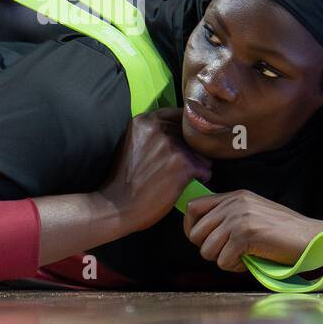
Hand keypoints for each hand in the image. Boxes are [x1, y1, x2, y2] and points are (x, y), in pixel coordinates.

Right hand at [98, 108, 211, 231]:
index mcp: (144, 121)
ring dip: (196, 165)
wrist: (116, 207)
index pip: (177, 115)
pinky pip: (206, 170)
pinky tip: (184, 186)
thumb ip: (151, 133)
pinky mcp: (183, 164)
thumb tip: (177, 130)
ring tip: (180, 178)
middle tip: (178, 168)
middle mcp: (159, 128)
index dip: (184, 131)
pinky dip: (200, 180)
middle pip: (192, 134)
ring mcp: (172, 145)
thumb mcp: (131, 144)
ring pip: (202, 152)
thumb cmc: (124, 181)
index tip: (183, 143)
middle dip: (191, 150)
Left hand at [183, 189, 322, 271]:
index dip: (191, 228)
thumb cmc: (283, 232)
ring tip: (242, 257)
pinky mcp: (245, 234)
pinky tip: (250, 261)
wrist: (311, 237)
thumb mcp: (253, 213)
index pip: (193, 207)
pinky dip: (235, 267)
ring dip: (223, 260)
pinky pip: (223, 260)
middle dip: (209, 249)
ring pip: (207, 249)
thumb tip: (201, 232)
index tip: (202, 241)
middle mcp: (234, 203)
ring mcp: (239, 218)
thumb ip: (230, 216)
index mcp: (234, 196)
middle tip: (229, 253)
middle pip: (196, 233)